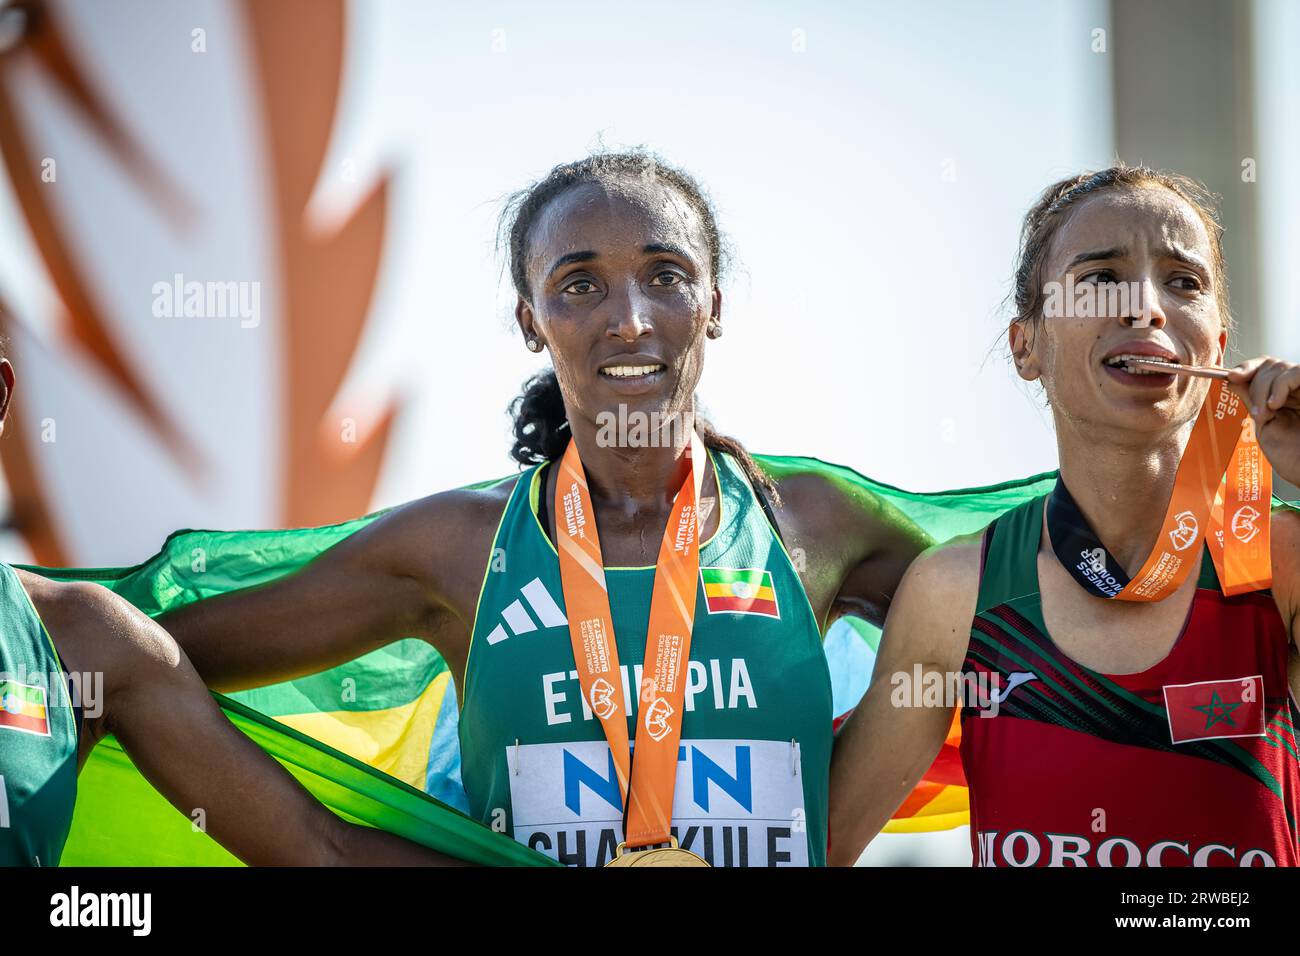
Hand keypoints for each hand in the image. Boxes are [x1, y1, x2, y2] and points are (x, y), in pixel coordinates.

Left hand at [1227, 356, 1299, 486]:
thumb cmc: (1291, 457)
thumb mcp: (1265, 426)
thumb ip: (1251, 402)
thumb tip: (1232, 381)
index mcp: (1282, 395)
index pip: (1263, 368)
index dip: (1246, 367)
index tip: (1230, 377)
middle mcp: (1296, 388)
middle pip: (1269, 365)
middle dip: (1254, 385)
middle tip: (1256, 412)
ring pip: (1280, 367)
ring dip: (1264, 390)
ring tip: (1265, 415)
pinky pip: (1296, 372)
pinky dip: (1280, 385)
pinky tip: (1275, 405)